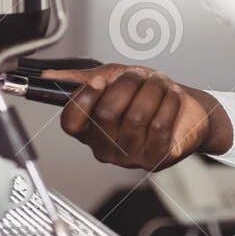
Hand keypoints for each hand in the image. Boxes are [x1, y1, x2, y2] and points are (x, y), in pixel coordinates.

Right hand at [45, 63, 231, 170]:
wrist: (186, 108)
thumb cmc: (147, 95)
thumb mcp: (113, 80)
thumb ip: (82, 79)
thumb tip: (48, 77)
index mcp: (90, 130)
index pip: (71, 123)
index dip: (83, 99)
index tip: (100, 81)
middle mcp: (106, 148)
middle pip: (107, 113)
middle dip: (127, 84)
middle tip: (140, 76)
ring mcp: (131, 157)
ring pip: (136, 116)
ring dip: (152, 89)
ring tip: (160, 83)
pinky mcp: (156, 159)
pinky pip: (159, 126)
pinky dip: (168, 103)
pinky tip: (172, 96)